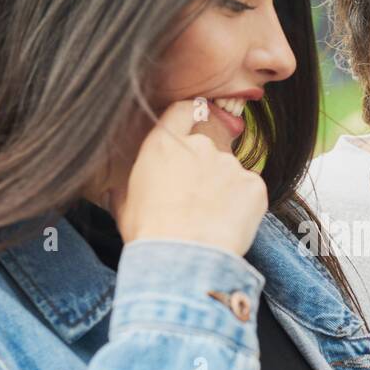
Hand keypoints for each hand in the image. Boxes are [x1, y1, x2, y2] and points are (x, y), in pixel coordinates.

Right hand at [109, 99, 267, 254]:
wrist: (183, 258)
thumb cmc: (149, 234)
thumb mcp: (124, 205)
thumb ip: (127, 185)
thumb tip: (116, 188)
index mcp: (164, 145)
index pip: (183, 110)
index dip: (191, 113)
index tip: (197, 116)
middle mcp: (200, 145)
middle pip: (207, 148)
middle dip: (204, 171)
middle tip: (196, 202)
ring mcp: (230, 164)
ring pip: (229, 173)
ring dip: (224, 191)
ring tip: (210, 222)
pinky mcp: (254, 185)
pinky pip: (250, 192)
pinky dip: (243, 206)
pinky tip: (228, 226)